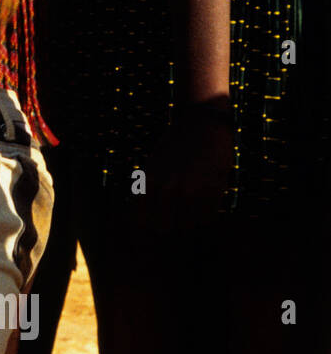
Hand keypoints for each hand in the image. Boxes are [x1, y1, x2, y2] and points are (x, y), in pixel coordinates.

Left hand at [148, 106, 232, 231]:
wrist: (202, 124)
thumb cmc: (175, 147)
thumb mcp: (153, 166)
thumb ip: (148, 192)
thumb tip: (142, 226)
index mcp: (148, 182)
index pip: (141, 222)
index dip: (148, 227)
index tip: (154, 226)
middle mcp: (167, 188)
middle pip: (164, 229)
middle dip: (170, 225)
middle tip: (176, 215)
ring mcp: (191, 190)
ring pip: (188, 226)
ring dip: (190, 220)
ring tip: (193, 203)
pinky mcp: (213, 189)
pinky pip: (207, 218)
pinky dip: (207, 213)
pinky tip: (206, 198)